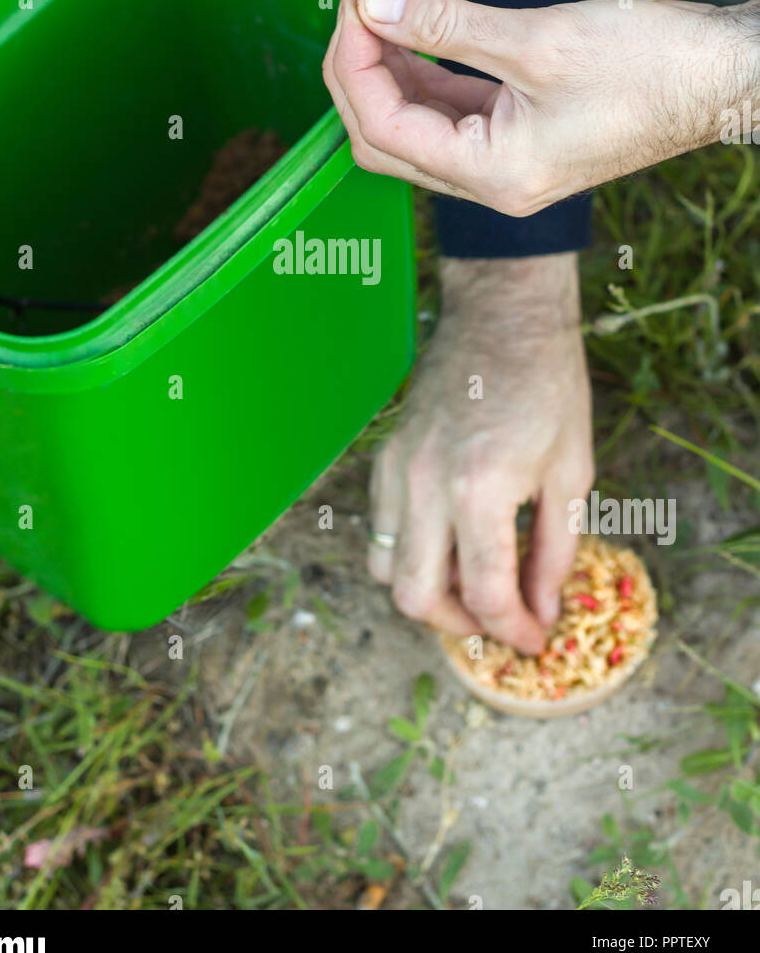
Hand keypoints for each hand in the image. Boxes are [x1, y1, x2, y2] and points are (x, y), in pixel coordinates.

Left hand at [322, 0, 759, 213]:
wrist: (720, 78)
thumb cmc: (648, 66)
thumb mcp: (536, 40)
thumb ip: (444, 25)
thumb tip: (374, 3)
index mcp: (494, 175)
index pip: (386, 131)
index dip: (355, 66)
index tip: (355, 3)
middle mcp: (491, 184)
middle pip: (386, 141)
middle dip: (358, 73)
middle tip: (355, 5)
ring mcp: (503, 166)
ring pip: (413, 127)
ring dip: (386, 71)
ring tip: (377, 10)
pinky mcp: (517, 139)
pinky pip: (448, 114)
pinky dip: (422, 74)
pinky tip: (411, 31)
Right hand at [368, 254, 593, 653]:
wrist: (502, 315)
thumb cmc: (548, 385)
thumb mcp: (571, 473)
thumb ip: (556, 551)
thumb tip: (543, 608)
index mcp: (479, 489)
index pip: (485, 593)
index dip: (513, 629)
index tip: (535, 638)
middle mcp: (424, 485)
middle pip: (416, 597)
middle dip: (460, 626)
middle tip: (497, 620)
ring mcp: (396, 469)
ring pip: (384, 568)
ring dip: (426, 591)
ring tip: (470, 583)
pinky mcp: (385, 455)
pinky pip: (381, 527)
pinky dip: (410, 551)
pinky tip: (450, 540)